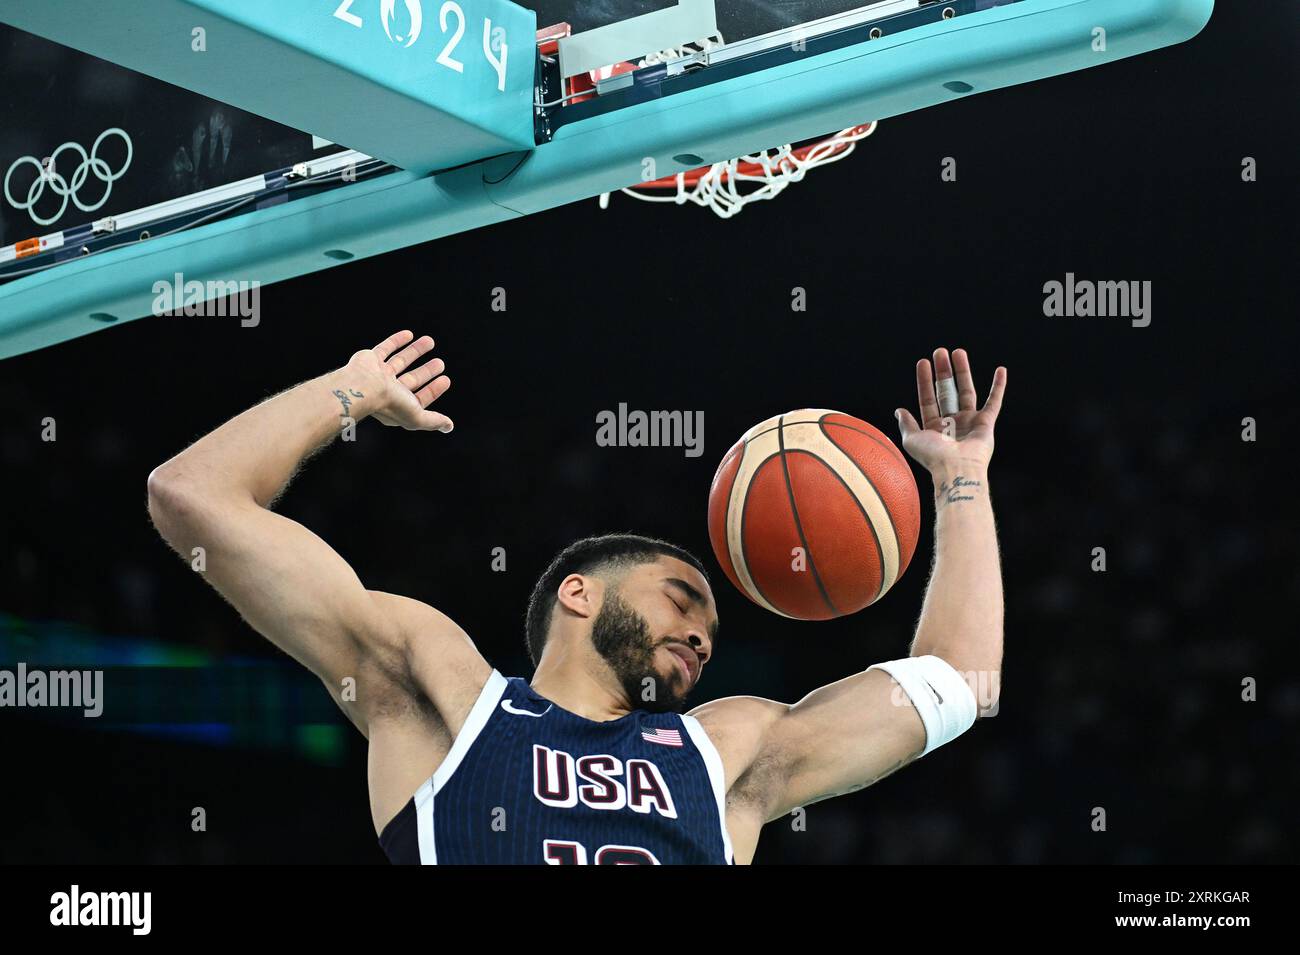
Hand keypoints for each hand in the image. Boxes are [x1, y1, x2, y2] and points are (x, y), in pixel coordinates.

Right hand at [346, 330, 453, 431]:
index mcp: (397, 406)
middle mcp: (387, 391)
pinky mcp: (370, 359)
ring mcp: (378, 374)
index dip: (433, 390)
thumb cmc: (389, 404)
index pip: (419, 398)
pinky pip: (385, 348)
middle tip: (440, 363)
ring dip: (415, 351)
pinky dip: (396, 340)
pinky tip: (409, 334)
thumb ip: (433, 420)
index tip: (445, 380)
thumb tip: (449, 426)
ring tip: (430, 341)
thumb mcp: (417, 416)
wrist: (363, 387)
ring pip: (400, 361)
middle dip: (426, 371)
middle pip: (411, 379)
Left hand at [896, 348, 1005, 474]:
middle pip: (946, 391)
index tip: (923, 362)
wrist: (956, 469)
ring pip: (966, 391)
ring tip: (958, 352)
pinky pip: (994, 402)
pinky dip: (998, 386)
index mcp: (933, 428)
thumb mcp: (912, 439)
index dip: (924, 380)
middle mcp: (951, 424)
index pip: (927, 399)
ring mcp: (969, 423)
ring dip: (963, 371)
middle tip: (940, 352)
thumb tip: (899, 411)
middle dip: (943, 372)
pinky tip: (1000, 370)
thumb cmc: (933, 457)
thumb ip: (906, 424)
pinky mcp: (986, 424)